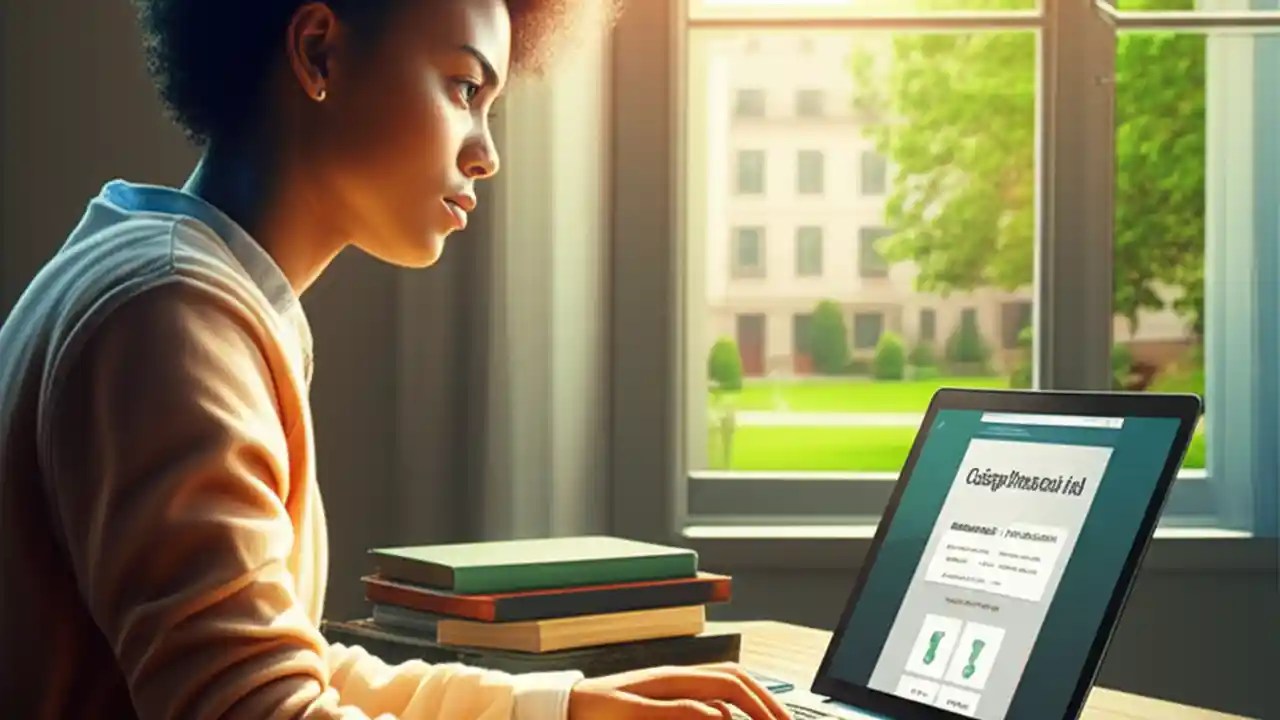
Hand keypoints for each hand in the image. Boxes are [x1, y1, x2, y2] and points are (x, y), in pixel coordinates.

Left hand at [567, 662, 792, 718]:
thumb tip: (721, 714)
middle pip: (736, 682)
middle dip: (767, 702)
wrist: (560, 707)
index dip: (761, 704)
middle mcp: (678, 678)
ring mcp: (672, 688)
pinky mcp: (664, 702)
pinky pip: (708, 702)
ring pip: (726, 690)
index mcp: (674, 678)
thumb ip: (675, 712)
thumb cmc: (590, 711)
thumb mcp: (631, 714)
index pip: (733, 684)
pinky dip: (730, 711)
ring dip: (752, 705)